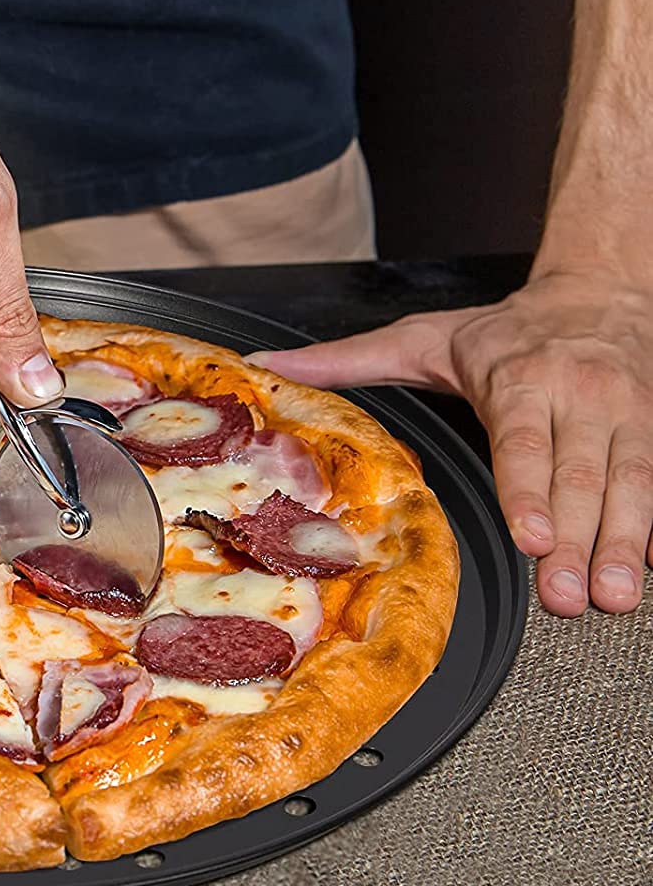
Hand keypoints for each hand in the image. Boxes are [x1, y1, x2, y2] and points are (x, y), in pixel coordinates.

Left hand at [250, 269, 652, 615]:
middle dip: (577, 541)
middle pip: (581, 474)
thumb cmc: (505, 330)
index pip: (522, 441)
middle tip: (567, 596)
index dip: (529, 491)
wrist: (602, 289)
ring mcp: (629, 412)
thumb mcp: (423, 338)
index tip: (532, 538)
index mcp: (518, 377)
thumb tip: (269, 364)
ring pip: (633, 480)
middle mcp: (579, 394)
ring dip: (623, 542)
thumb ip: (348, 360)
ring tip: (613, 594)